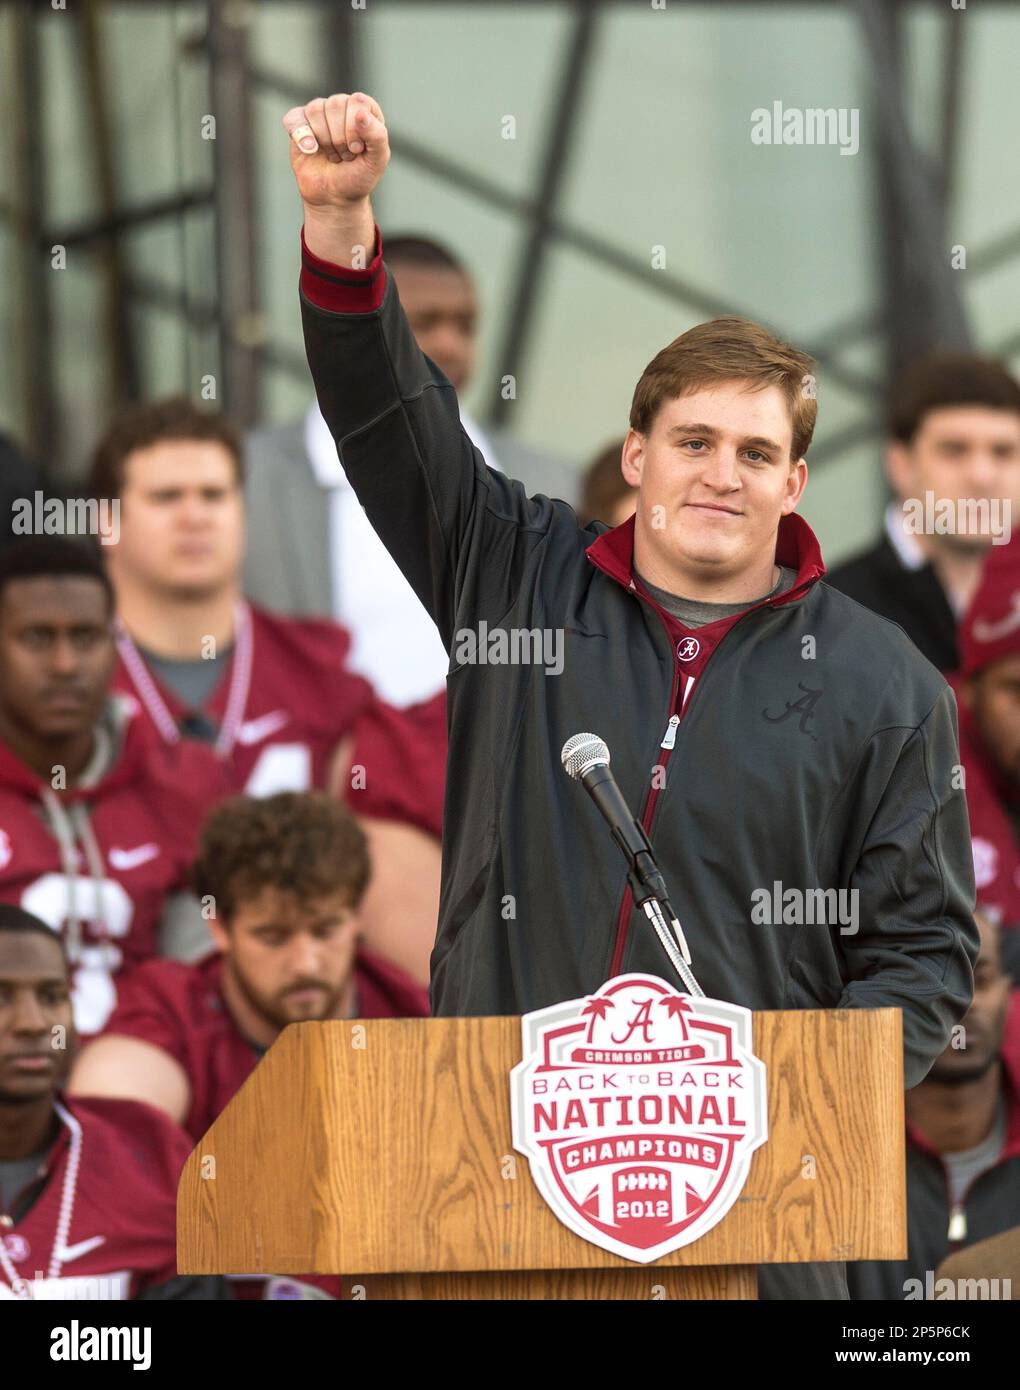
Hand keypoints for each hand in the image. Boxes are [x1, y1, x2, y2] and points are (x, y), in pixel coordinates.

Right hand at [282, 92, 389, 209]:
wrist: (334, 197)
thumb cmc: (358, 177)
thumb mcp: (377, 161)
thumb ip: (377, 136)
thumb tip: (361, 113)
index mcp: (365, 109)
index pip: (358, 102)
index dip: (356, 129)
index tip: (358, 149)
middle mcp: (342, 106)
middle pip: (336, 104)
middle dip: (340, 138)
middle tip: (345, 155)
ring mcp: (320, 114)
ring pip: (316, 110)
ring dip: (325, 140)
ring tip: (333, 155)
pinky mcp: (299, 125)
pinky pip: (294, 119)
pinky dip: (302, 136)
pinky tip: (310, 150)